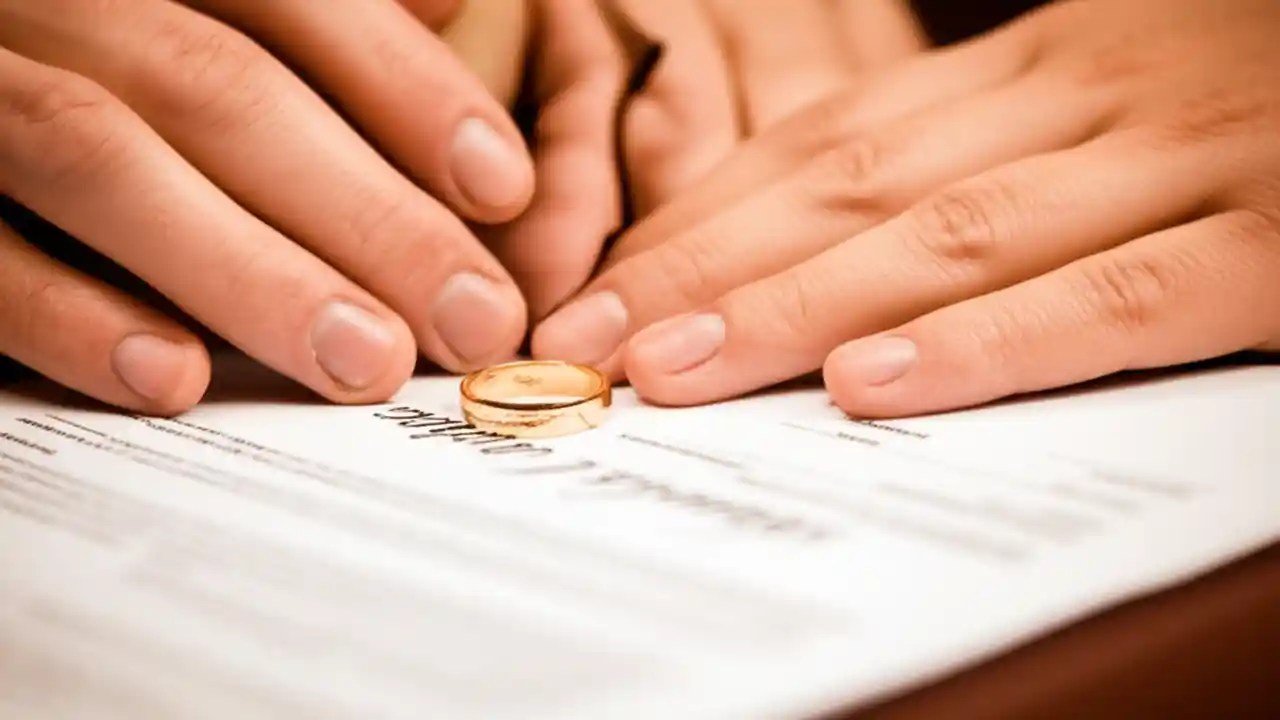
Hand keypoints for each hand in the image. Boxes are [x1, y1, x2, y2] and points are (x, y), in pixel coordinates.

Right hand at [0, 0, 535, 414]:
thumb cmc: (75, 51)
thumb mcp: (180, 4)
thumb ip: (311, 16)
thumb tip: (455, 5)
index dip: (407, 87)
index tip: (504, 187)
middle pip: (220, 86)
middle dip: (363, 207)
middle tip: (471, 315)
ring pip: (102, 155)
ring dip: (248, 269)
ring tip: (366, 360)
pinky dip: (71, 313)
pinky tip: (172, 376)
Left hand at [534, 0, 1279, 417]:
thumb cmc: (1261, 86)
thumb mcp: (1109, 92)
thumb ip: (985, 149)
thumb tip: (844, 243)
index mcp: (1041, 64)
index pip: (828, 145)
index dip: (707, 217)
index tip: (607, 288)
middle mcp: (1087, 98)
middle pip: (850, 190)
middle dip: (705, 270)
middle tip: (584, 345)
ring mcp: (1184, 160)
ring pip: (947, 236)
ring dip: (795, 306)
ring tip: (675, 374)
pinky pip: (1115, 297)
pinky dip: (990, 342)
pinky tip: (878, 388)